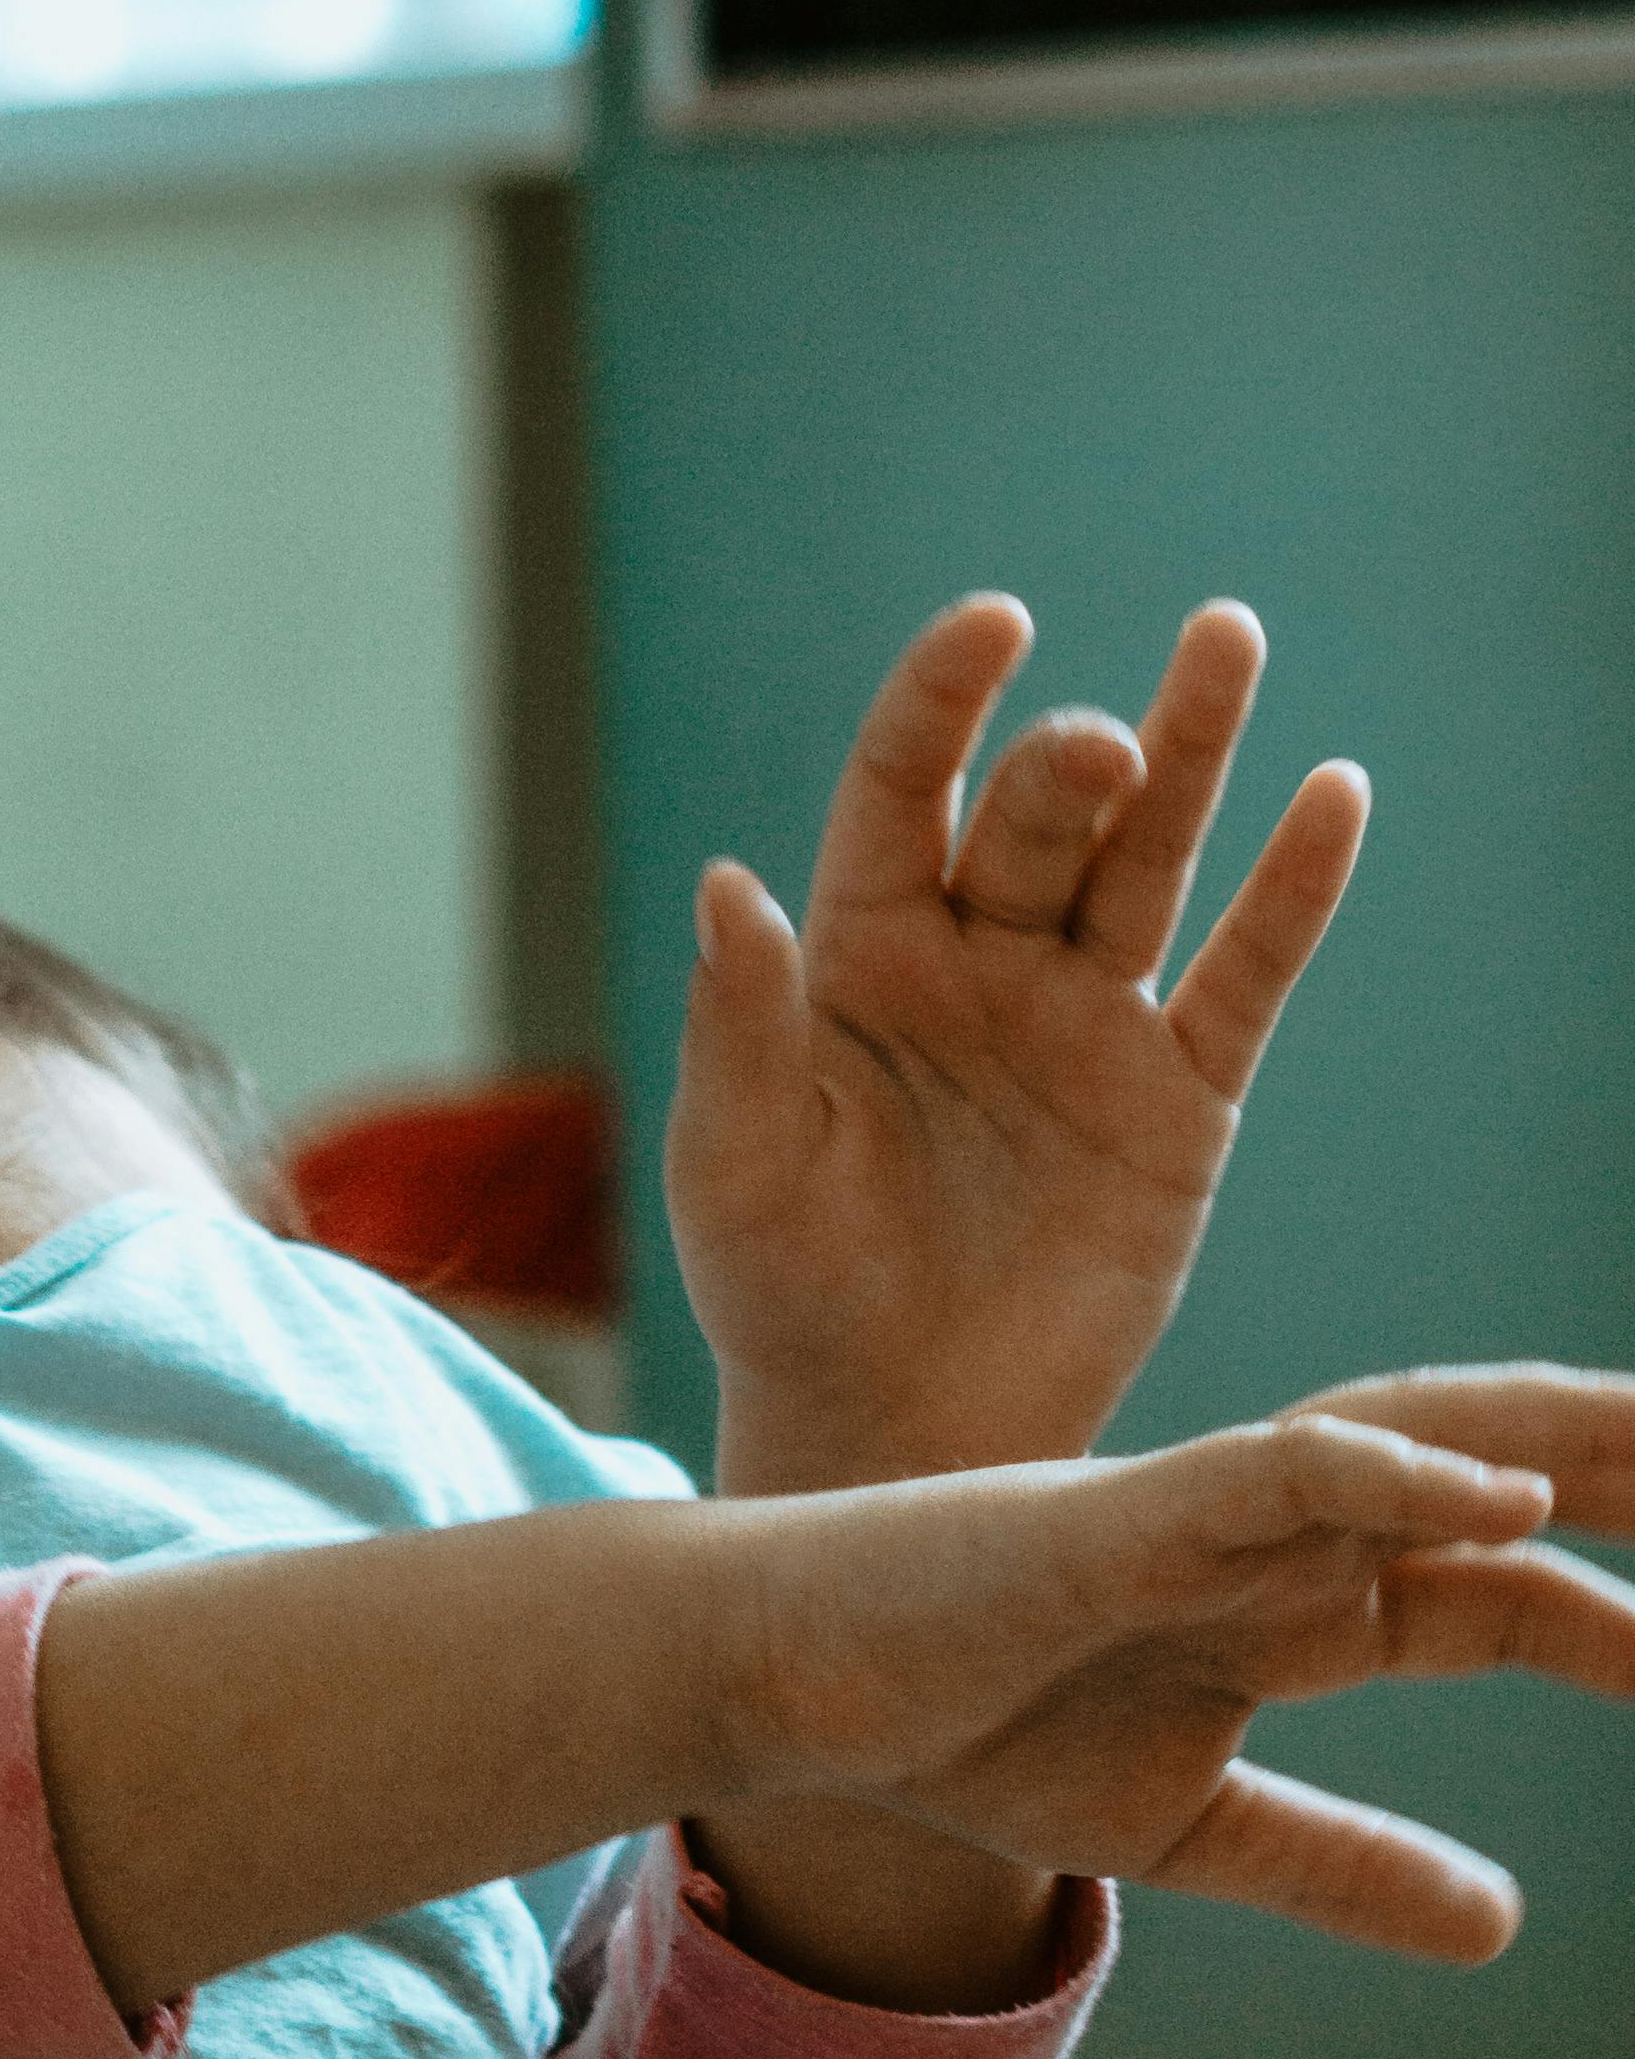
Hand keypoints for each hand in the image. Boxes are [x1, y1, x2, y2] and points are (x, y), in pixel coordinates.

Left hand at [673, 593, 1369, 1490]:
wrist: (892, 1434)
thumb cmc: (783, 1298)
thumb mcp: (738, 1164)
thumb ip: (738, 1026)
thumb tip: (725, 881)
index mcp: (860, 954)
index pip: (902, 788)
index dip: (943, 698)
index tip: (991, 623)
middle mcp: (981, 963)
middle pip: (1039, 818)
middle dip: (1072, 768)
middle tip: (1100, 751)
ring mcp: (1086, 1022)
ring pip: (1150, 859)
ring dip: (1192, 751)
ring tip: (1224, 638)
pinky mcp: (1176, 1100)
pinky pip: (1244, 977)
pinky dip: (1292, 891)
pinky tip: (1332, 797)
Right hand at [734, 1369, 1634, 1961]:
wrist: (783, 1694)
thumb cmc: (963, 1730)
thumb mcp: (1188, 1827)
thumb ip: (1343, 1863)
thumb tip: (1506, 1922)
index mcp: (1293, 1607)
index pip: (1502, 1597)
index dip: (1632, 1624)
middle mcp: (1272, 1537)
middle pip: (1496, 1484)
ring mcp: (1200, 1512)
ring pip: (1413, 1444)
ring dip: (1555, 1440)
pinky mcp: (1115, 1514)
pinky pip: (1271, 1475)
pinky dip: (1388, 1480)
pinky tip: (1494, 1501)